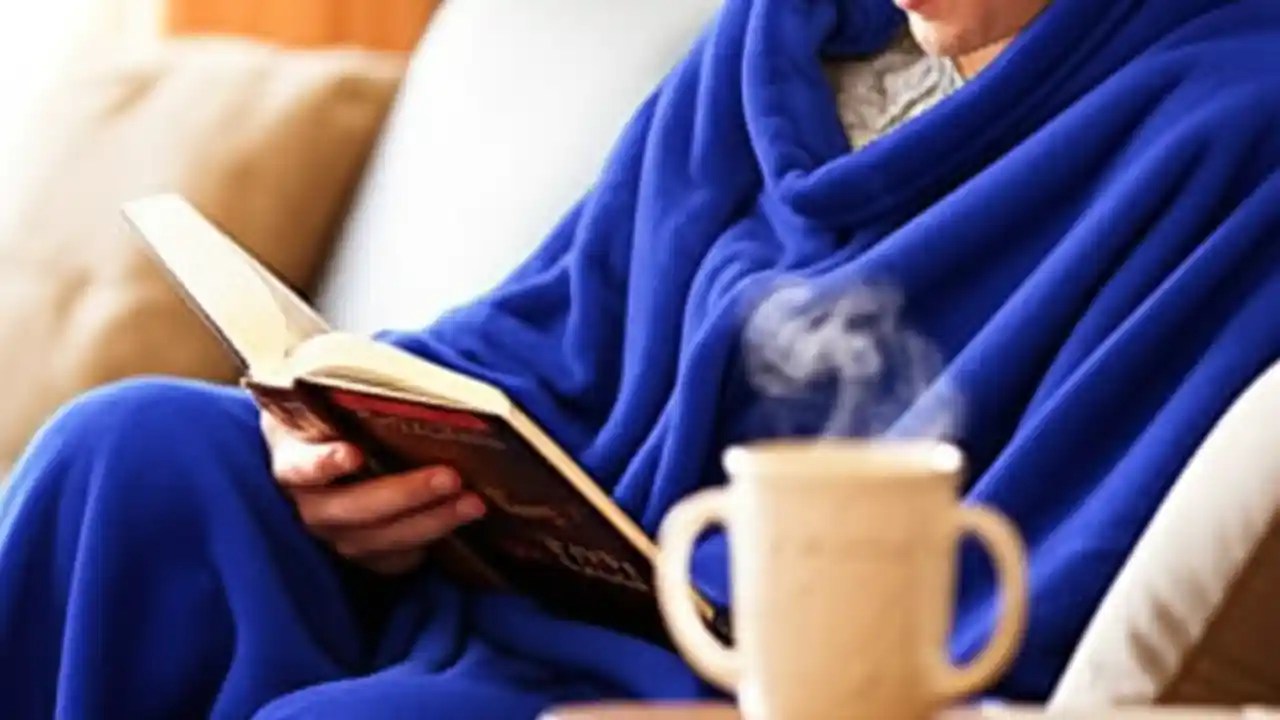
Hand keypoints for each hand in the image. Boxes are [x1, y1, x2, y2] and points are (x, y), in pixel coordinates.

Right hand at [260, 411, 485, 574]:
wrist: (328, 444)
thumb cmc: (336, 415)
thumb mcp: (334, 398)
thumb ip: (356, 392)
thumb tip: (416, 380)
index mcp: (292, 458)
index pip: (298, 466)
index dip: (322, 463)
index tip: (353, 453)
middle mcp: (308, 504)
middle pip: (350, 509)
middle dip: (404, 494)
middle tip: (450, 477)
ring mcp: (334, 534)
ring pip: (378, 539)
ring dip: (430, 521)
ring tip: (473, 502)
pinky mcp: (361, 553)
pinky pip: (393, 560)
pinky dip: (427, 543)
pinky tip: (460, 525)